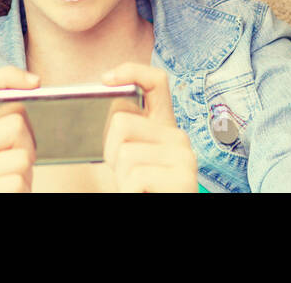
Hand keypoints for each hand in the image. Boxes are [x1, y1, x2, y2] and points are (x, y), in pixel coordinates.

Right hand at [0, 66, 38, 191]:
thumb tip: (32, 92)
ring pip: (21, 156)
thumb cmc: (1, 179)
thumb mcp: (0, 148)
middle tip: (19, 160)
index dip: (7, 75)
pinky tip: (8, 194)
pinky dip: (21, 191)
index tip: (35, 82)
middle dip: (28, 143)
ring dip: (26, 172)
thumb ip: (7, 125)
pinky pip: (17, 182)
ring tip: (12, 179)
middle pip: (15, 123)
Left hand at [102, 63, 196, 192]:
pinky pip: (135, 177)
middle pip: (122, 122)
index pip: (156, 81)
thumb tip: (107, 89)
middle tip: (125, 175)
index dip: (131, 71)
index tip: (106, 79)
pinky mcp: (183, 180)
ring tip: (136, 189)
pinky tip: (143, 195)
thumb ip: (125, 130)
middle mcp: (178, 138)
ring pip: (125, 153)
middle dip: (110, 153)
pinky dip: (129, 192)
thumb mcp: (129, 158)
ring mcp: (184, 159)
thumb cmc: (137, 190)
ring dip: (120, 179)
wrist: (160, 219)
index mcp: (164, 127)